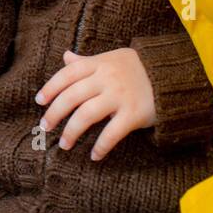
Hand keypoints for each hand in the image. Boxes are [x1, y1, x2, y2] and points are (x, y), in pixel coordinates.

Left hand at [35, 48, 156, 160]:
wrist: (171, 75)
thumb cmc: (136, 68)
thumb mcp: (111, 59)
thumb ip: (87, 61)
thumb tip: (65, 57)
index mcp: (99, 64)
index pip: (68, 74)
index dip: (51, 87)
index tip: (40, 102)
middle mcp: (107, 79)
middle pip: (72, 96)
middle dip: (54, 113)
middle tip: (45, 127)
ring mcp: (120, 96)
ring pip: (86, 115)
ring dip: (71, 132)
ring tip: (64, 144)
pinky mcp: (134, 114)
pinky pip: (112, 133)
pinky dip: (101, 146)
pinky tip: (94, 156)